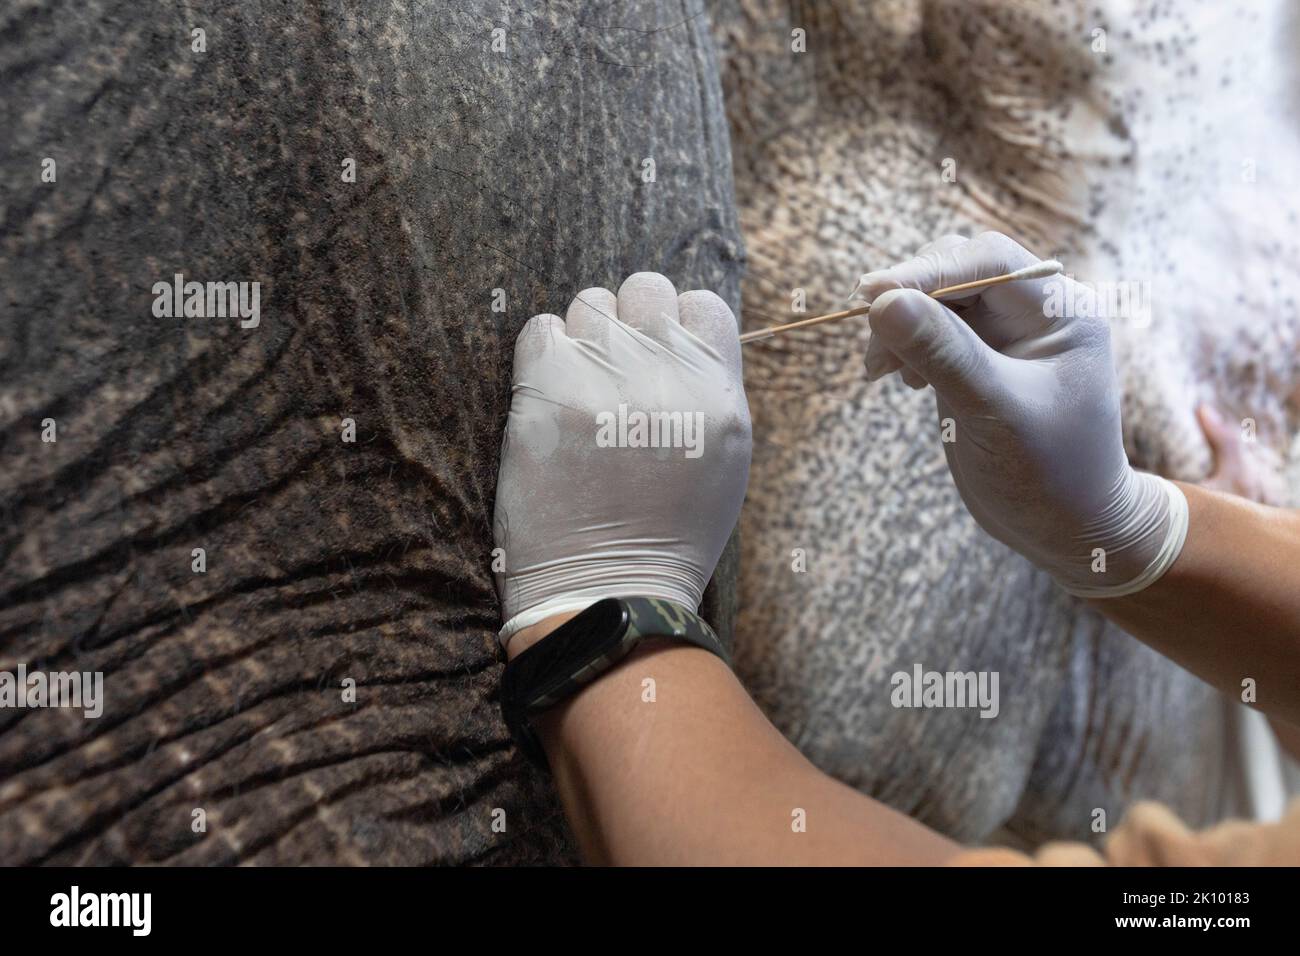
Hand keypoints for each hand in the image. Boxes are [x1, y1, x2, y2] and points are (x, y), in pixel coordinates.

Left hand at [493, 273, 750, 643]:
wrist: (607, 592)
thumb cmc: (665, 539)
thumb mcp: (724, 465)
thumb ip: (710, 395)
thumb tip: (681, 342)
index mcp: (719, 392)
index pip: (702, 304)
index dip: (676, 325)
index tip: (658, 356)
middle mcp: (668, 373)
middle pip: (646, 289)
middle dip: (630, 321)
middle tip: (614, 369)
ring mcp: (608, 376)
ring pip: (590, 305)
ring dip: (584, 338)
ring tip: (579, 391)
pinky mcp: (549, 389)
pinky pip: (541, 328)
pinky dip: (543, 355)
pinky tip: (549, 399)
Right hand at [854, 232, 1186, 596]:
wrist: (1065, 528)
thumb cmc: (1047, 475)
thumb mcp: (993, 413)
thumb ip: (944, 354)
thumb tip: (884, 302)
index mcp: (1062, 311)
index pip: (987, 261)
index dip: (927, 272)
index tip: (873, 297)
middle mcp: (1036, 312)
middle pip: (959, 267)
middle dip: (911, 297)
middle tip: (876, 347)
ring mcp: (1005, 334)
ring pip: (939, 295)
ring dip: (902, 322)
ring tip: (881, 370)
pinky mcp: (978, 358)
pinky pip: (933, 326)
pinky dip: (906, 342)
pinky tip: (901, 379)